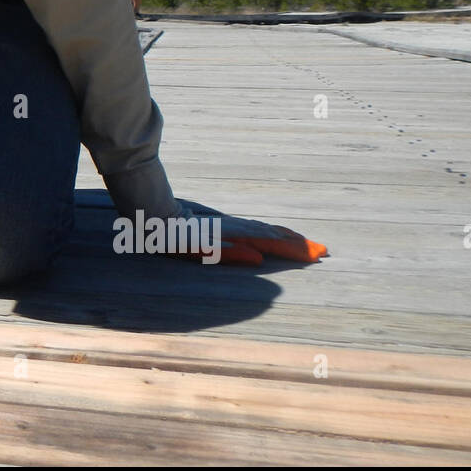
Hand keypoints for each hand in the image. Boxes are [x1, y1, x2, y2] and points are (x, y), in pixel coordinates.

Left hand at [161, 203, 327, 265]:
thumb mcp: (193, 247)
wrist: (149, 211)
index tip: (317, 254)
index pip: (269, 241)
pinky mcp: (216, 225)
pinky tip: (268, 235)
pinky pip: (249, 229)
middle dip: (295, 243)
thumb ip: (224, 252)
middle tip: (322, 250)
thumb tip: (258, 258)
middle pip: (269, 235)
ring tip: (303, 243)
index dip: (292, 248)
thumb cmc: (168, 235)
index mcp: (229, 234)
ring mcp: (224, 225)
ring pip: (260, 230)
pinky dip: (266, 232)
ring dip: (283, 237)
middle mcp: (230, 227)